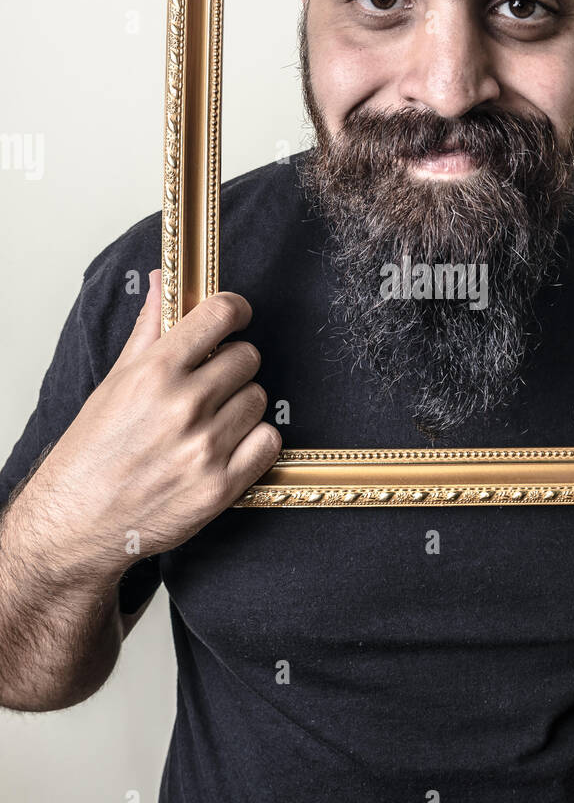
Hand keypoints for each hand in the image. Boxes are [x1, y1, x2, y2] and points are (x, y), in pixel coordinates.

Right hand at [16, 270, 282, 573]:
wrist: (76, 520)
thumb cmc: (93, 451)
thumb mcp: (115, 381)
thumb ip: (148, 330)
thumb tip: (161, 282)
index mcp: (155, 372)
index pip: (220, 314)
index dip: (235, 310)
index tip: (235, 317)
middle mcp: (183, 405)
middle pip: (248, 357)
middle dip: (233, 367)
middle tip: (211, 385)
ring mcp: (204, 447)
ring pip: (258, 399)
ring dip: (240, 407)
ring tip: (208, 423)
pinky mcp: (220, 486)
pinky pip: (269, 442)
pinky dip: (254, 443)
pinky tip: (226, 448)